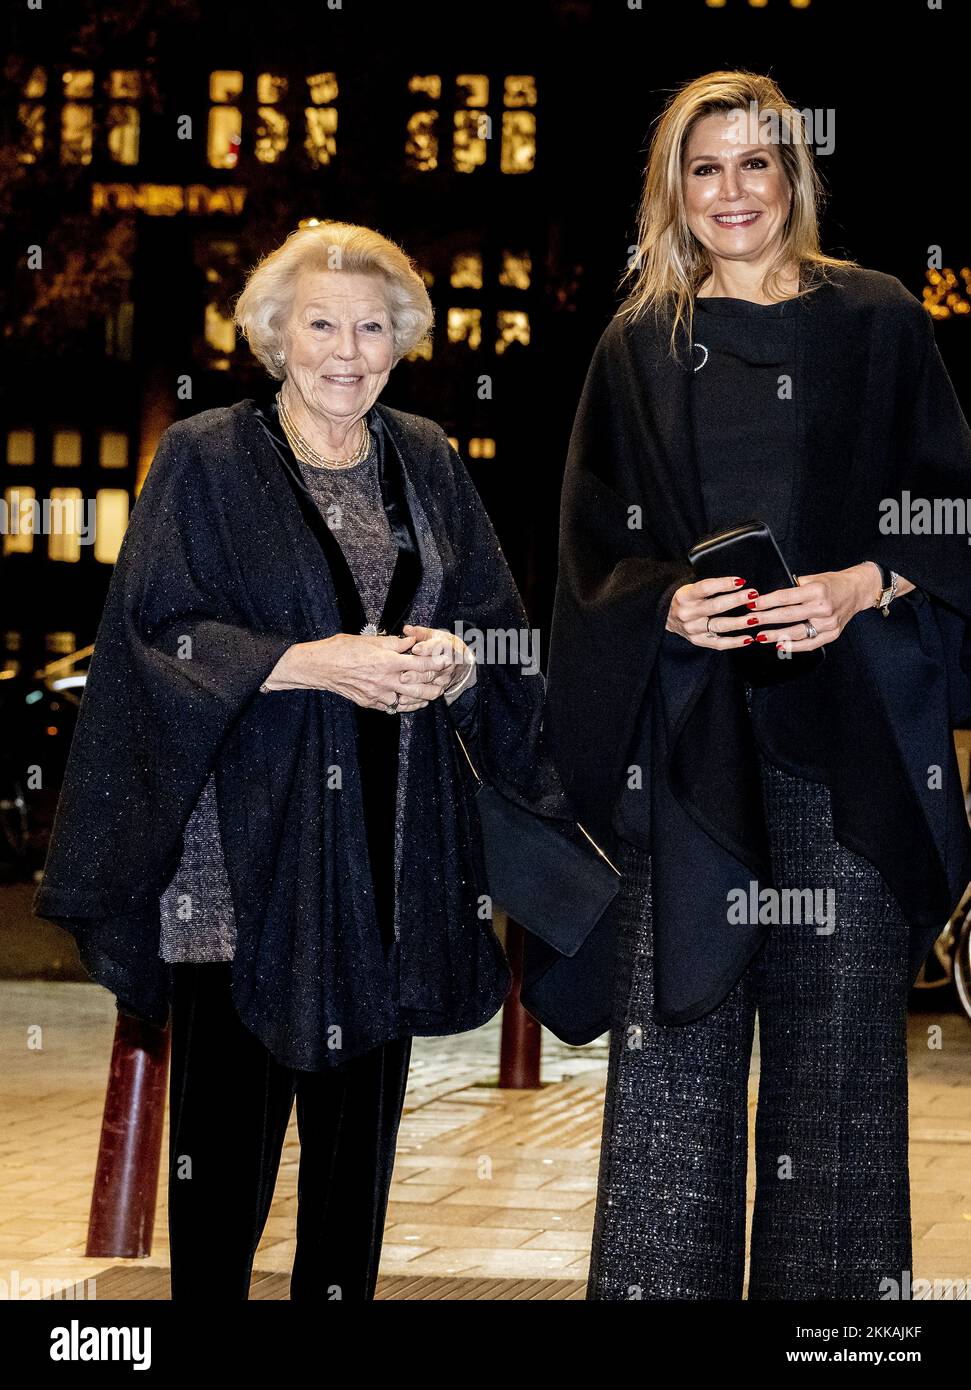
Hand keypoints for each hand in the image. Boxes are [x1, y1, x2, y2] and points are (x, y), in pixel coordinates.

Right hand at [260, 632, 451, 711]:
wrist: (320, 667)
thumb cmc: (342, 649)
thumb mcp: (370, 640)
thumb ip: (393, 643)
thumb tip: (411, 641)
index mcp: (387, 661)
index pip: (420, 665)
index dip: (436, 664)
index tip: (445, 662)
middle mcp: (385, 680)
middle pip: (419, 688)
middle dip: (434, 687)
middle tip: (443, 684)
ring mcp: (377, 694)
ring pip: (407, 702)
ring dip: (421, 699)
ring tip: (431, 696)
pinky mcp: (369, 702)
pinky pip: (391, 707)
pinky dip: (402, 705)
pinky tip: (409, 703)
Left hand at [402, 624, 474, 693]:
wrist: (463, 664)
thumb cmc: (444, 646)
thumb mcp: (435, 636)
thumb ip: (420, 633)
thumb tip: (406, 629)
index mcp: (448, 646)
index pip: (439, 647)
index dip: (427, 648)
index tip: (415, 649)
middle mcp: (449, 663)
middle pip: (433, 668)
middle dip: (418, 673)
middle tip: (403, 676)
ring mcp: (446, 677)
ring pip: (431, 682)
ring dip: (416, 685)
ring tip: (402, 686)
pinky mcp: (442, 689)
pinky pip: (429, 695)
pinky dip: (416, 698)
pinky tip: (404, 698)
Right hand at [666, 575, 762, 649]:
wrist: (665, 617)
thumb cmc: (685, 599)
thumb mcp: (690, 588)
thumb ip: (710, 587)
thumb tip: (739, 583)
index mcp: (684, 596)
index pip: (706, 588)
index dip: (724, 584)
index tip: (741, 581)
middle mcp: (687, 613)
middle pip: (714, 607)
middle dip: (736, 600)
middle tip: (753, 595)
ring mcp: (692, 629)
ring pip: (719, 626)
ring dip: (739, 622)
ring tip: (756, 618)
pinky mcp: (697, 641)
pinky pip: (718, 643)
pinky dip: (735, 642)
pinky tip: (749, 638)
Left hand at [744, 563, 913, 652]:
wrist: (858, 590)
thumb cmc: (833, 582)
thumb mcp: (814, 577)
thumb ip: (794, 586)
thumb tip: (770, 595)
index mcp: (817, 591)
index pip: (786, 597)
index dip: (767, 602)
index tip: (752, 605)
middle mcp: (823, 608)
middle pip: (788, 616)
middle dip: (766, 619)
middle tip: (749, 622)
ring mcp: (828, 623)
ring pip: (797, 632)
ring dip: (776, 635)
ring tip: (760, 636)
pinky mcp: (832, 634)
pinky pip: (810, 644)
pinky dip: (794, 646)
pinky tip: (780, 646)